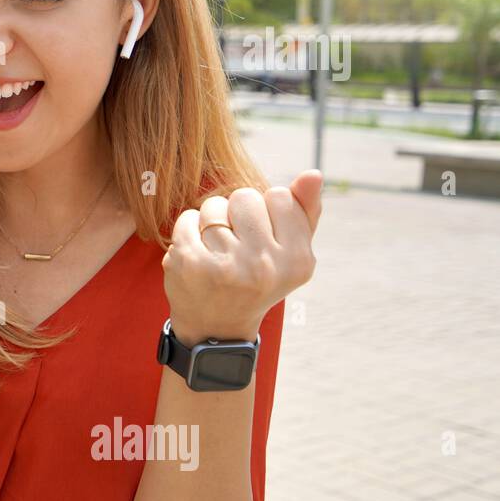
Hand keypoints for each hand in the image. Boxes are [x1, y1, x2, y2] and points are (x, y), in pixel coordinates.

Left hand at [161, 171, 322, 344]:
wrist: (217, 327)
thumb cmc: (258, 279)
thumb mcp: (291, 252)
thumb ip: (305, 212)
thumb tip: (314, 174)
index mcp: (297, 260)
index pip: (279, 196)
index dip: (267, 210)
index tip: (262, 237)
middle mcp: (264, 266)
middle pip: (245, 196)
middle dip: (237, 212)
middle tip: (237, 244)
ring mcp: (225, 266)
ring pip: (214, 205)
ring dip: (211, 219)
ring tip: (217, 249)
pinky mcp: (190, 264)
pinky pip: (187, 217)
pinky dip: (188, 228)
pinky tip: (196, 252)